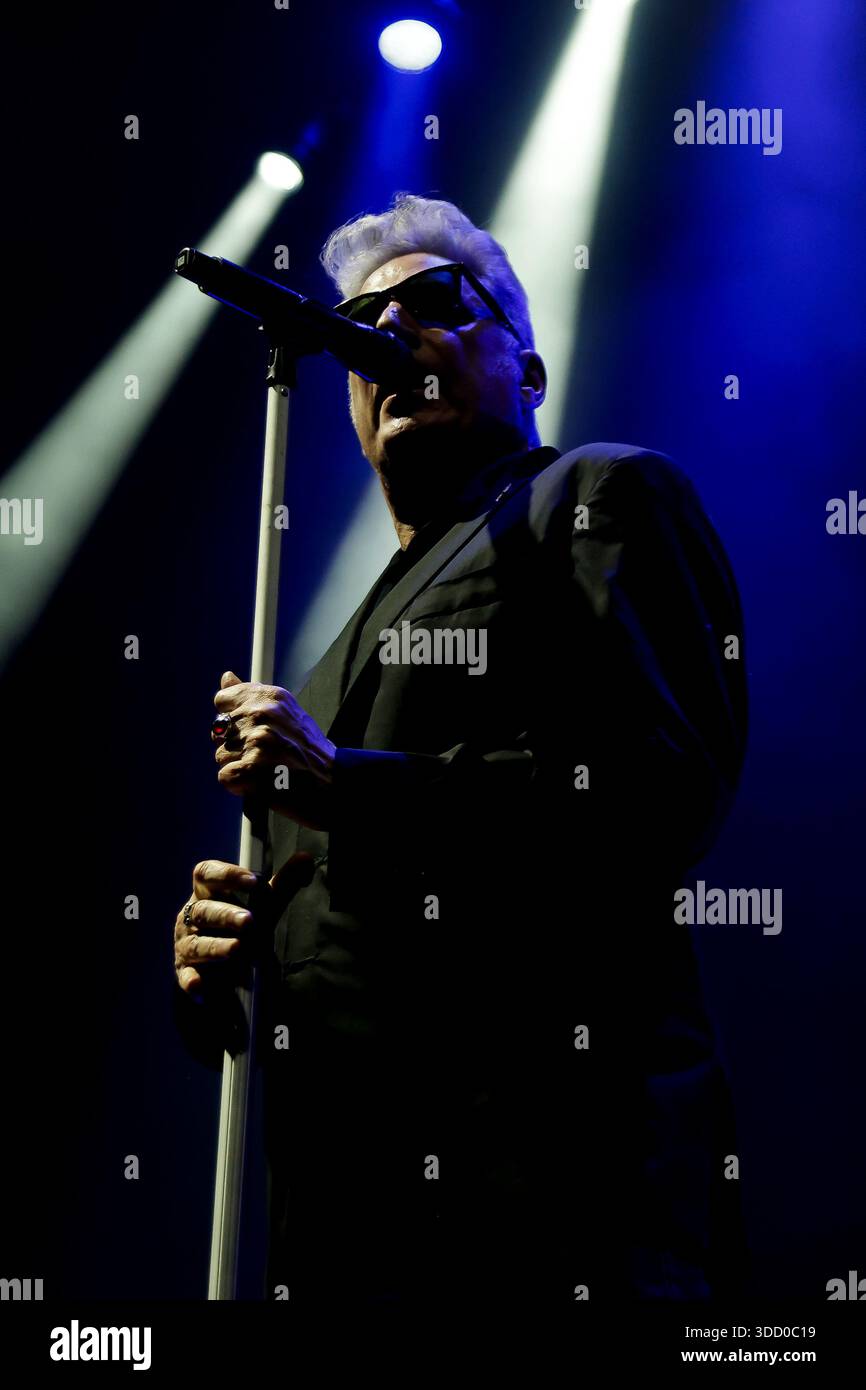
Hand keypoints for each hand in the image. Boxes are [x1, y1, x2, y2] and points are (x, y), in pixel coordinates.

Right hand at [173, 853, 314, 995]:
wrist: (222, 961)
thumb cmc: (241, 924)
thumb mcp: (262, 905)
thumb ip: (282, 884)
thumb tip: (306, 858)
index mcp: (207, 892)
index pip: (207, 874)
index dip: (228, 875)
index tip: (254, 880)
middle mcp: (192, 916)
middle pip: (203, 910)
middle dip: (226, 915)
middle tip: (250, 921)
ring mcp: (186, 944)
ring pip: (196, 944)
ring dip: (215, 947)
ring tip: (237, 949)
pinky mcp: (185, 971)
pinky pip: (185, 976)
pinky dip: (191, 981)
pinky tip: (200, 986)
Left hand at [213, 671, 335, 827]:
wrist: (333, 783)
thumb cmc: (310, 750)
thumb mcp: (286, 712)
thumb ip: (252, 696)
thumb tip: (226, 677)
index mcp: (270, 698)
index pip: (223, 700)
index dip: (232, 718)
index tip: (249, 730)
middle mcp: (261, 715)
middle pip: (219, 730)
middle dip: (237, 745)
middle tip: (265, 754)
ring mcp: (255, 743)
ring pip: (220, 755)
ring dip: (238, 765)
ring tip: (265, 768)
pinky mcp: (250, 770)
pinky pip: (225, 776)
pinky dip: (239, 784)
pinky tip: (260, 782)